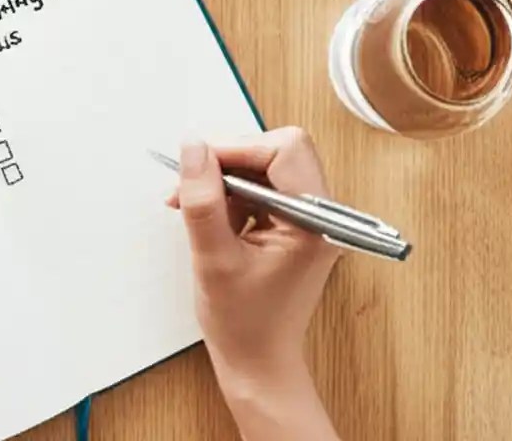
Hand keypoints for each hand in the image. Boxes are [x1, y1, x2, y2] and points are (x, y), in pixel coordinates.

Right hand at [168, 128, 340, 440]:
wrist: (258, 362)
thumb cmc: (243, 323)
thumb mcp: (213, 258)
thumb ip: (202, 200)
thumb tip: (193, 148)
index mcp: (314, 223)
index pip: (284, 151)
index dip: (237, 148)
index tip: (198, 162)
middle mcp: (320, 215)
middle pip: (277, 152)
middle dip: (228, 161)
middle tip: (191, 182)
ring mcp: (308, 220)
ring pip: (266, 167)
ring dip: (225, 178)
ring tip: (191, 204)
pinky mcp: (293, 226)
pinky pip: (262, 189)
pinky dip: (230, 194)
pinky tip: (208, 216)